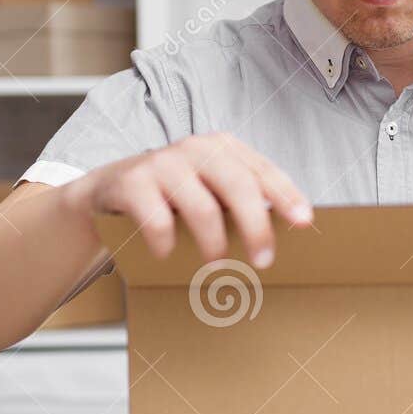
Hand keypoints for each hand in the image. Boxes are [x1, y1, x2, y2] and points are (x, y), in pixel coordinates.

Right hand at [65, 133, 312, 266]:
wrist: (108, 190)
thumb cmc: (172, 195)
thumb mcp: (208, 189)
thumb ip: (239, 201)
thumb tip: (282, 236)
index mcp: (222, 148)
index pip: (262, 170)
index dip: (286, 196)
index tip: (304, 222)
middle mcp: (195, 149)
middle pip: (238, 186)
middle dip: (256, 226)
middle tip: (263, 260)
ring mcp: (162, 162)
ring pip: (202, 207)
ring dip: (213, 243)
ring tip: (216, 265)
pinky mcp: (132, 182)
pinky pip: (157, 218)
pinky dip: (165, 242)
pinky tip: (166, 254)